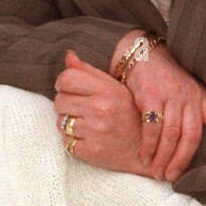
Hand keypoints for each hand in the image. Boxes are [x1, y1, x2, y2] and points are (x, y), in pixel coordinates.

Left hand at [54, 51, 151, 175]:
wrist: (145, 149)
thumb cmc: (129, 114)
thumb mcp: (115, 88)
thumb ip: (89, 72)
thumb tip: (68, 55)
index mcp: (108, 91)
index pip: (67, 78)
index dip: (63, 83)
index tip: (68, 89)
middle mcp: (101, 110)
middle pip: (60, 101)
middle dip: (66, 105)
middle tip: (82, 110)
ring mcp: (95, 132)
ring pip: (61, 122)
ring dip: (70, 124)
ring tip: (88, 125)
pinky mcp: (91, 151)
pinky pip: (66, 142)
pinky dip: (74, 141)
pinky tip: (89, 139)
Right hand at [113, 31, 205, 181]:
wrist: (140, 52)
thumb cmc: (162, 77)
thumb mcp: (184, 89)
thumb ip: (190, 111)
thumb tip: (188, 144)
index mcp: (200, 96)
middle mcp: (188, 97)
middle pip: (191, 135)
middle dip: (182, 160)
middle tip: (172, 177)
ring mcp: (170, 96)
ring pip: (171, 135)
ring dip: (164, 157)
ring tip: (158, 173)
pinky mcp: (150, 96)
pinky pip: (151, 128)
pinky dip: (149, 146)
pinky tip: (145, 157)